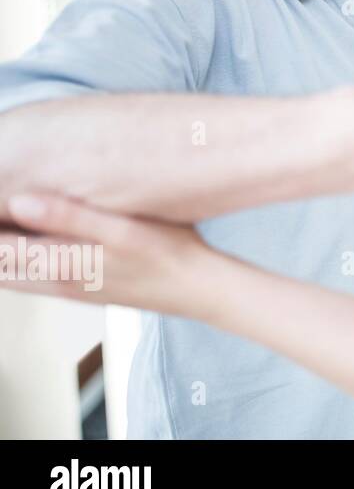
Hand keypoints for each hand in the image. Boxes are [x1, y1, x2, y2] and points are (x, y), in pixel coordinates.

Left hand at [0, 193, 218, 318]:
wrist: (199, 288)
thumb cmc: (167, 254)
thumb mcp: (122, 229)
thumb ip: (68, 216)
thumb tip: (18, 201)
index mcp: (59, 264)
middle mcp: (56, 281)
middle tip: (0, 204)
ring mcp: (68, 287)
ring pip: (13, 273)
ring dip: (3, 251)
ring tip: (8, 219)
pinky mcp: (82, 287)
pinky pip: (34, 275)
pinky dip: (21, 258)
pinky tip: (33, 238)